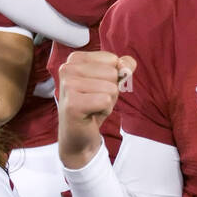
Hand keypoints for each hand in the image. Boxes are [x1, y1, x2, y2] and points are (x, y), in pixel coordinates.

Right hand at [57, 50, 134, 167]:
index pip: (112, 59)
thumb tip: (128, 62)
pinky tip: (91, 115)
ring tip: (93, 108)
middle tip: (95, 101)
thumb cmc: (93, 108)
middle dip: (110, 91)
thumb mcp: (111, 83)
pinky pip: (106, 101)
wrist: (78, 137)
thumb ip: (123, 68)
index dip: (112, 78)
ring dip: (108, 102)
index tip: (97, 90)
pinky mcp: (72, 103)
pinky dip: (105, 111)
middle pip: (112, 73)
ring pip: (110, 88)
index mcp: (74, 59)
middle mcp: (67, 68)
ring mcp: (68, 85)